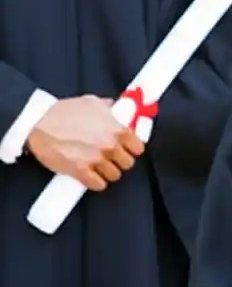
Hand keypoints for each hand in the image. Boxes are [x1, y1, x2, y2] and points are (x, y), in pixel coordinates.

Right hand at [26, 96, 144, 191]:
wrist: (39, 123)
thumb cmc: (64, 111)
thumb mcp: (91, 102)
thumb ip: (107, 106)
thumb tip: (115, 106)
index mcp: (117, 129)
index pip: (138, 148)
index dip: (132, 150)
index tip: (127, 150)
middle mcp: (110, 145)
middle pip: (127, 163)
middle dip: (120, 162)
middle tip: (112, 160)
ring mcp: (96, 159)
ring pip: (114, 175)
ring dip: (108, 173)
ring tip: (101, 169)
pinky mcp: (81, 171)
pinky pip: (97, 184)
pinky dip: (97, 183)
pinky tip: (93, 179)